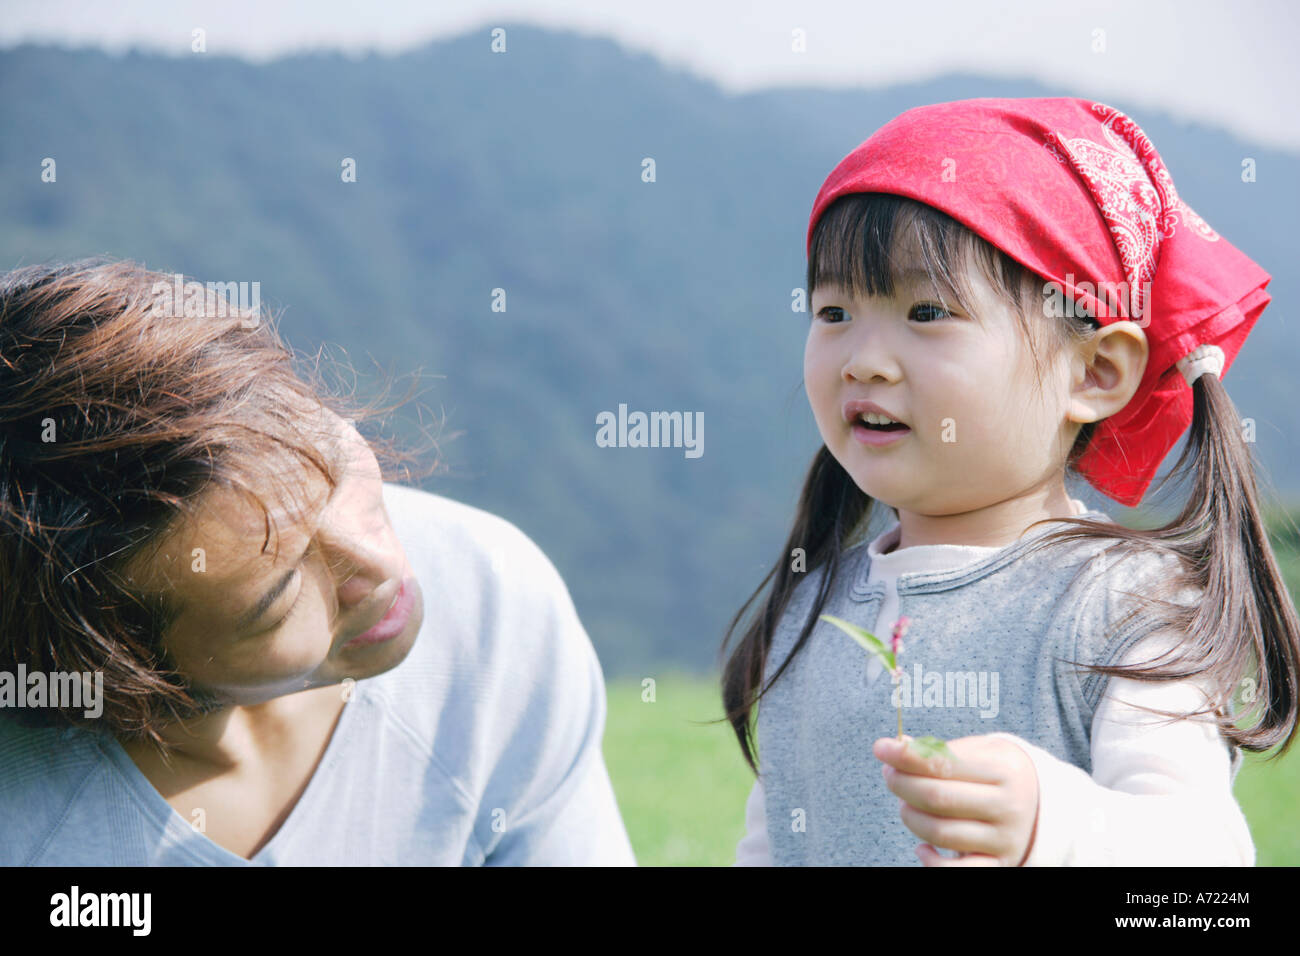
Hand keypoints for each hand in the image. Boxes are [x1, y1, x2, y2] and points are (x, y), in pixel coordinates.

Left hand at [873, 733, 1038, 866]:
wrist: (1042, 805)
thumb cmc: (997, 772)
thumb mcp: (979, 751)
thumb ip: (939, 749)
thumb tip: (896, 746)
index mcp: (1005, 770)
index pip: (943, 764)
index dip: (905, 757)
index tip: (881, 748)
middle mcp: (1008, 806)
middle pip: (937, 798)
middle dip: (902, 784)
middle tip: (889, 775)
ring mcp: (1005, 839)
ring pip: (940, 833)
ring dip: (910, 817)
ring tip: (905, 804)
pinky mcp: (999, 864)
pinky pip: (956, 872)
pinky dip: (931, 861)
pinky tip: (921, 846)